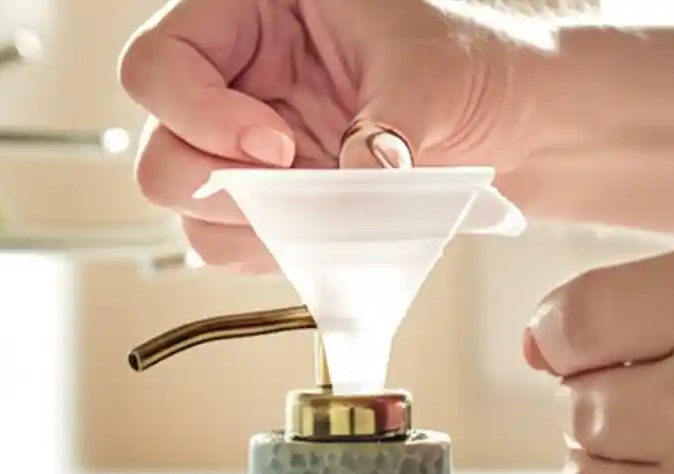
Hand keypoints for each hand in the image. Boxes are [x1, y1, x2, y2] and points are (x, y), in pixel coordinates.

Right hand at [119, 0, 525, 271]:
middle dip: (225, 186)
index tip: (276, 149)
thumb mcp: (431, 72)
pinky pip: (231, 243)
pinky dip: (275, 250)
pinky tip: (329, 231)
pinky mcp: (268, 199)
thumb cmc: (472, 59)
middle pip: (162, 151)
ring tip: (329, 210)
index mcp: (250, 13)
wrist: (514, 118)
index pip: (158, 65)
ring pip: (190, 209)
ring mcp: (244, 145)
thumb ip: (385, 125)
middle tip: (299, 187)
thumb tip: (351, 180)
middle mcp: (233, 79)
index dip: (199, 115)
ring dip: (253, 226)